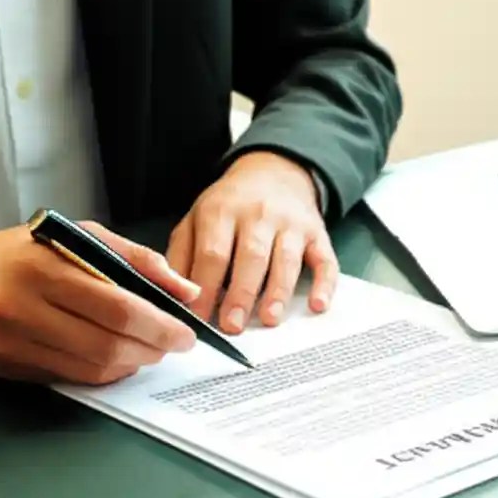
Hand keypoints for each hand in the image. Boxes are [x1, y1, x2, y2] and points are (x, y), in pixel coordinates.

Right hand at [0, 222, 200, 384]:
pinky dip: (103, 373)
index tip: (183, 332)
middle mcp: (25, 306)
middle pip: (107, 343)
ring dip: (131, 365)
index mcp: (44, 266)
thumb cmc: (14, 255)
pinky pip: (71, 378)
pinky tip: (116, 360)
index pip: (117, 306)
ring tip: (148, 351)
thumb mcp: (74, 236)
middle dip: (152, 349)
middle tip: (172, 345)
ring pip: (91, 368)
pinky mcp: (10, 367)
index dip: (159, 325)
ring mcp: (14, 342)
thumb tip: (183, 289)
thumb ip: (134, 259)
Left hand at [166, 151, 337, 333]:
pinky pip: (324, 259)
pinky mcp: (317, 233)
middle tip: (232, 326)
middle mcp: (258, 215)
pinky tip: (318, 304)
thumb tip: (173, 295)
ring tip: (268, 319)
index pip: (213, 253)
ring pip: (287, 259)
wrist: (275, 172)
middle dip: (241, 293)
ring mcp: (291, 224)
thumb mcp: (196, 219)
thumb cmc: (231, 205)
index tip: (198, 318)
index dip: (205, 288)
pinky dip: (325, 283)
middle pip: (250, 257)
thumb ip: (181, 255)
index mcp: (222, 211)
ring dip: (278, 291)